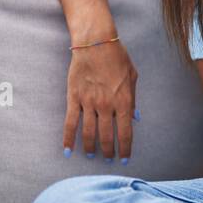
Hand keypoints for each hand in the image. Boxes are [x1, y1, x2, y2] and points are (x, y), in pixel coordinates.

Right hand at [63, 40, 138, 163]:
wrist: (96, 43)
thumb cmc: (117, 58)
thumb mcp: (133, 77)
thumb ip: (133, 99)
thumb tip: (134, 117)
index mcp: (124, 102)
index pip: (125, 132)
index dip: (125, 148)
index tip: (125, 157)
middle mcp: (106, 106)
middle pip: (106, 136)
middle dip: (108, 151)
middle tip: (108, 159)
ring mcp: (89, 103)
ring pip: (88, 132)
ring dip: (90, 147)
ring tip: (91, 155)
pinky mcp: (74, 98)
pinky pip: (70, 122)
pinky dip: (68, 138)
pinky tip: (67, 150)